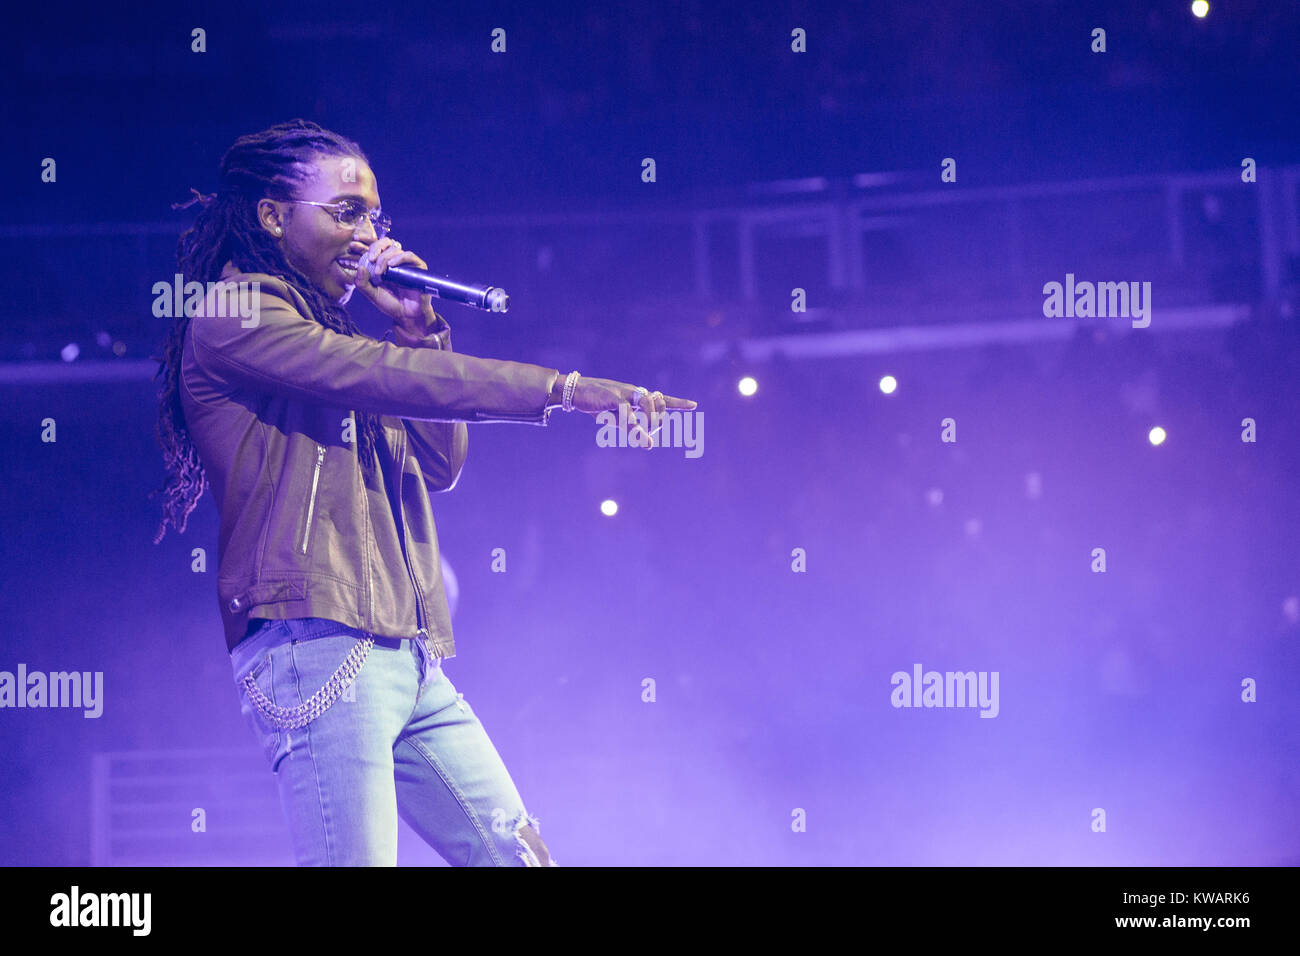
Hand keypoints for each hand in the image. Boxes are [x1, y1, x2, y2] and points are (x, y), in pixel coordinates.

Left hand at [353, 237, 436, 334]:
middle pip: (384, 243)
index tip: (353, 245)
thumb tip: (360, 267)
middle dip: (374, 248)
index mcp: (381, 264)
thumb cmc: (391, 304)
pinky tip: (391, 265)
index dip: (363, 243)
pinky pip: (409, 256)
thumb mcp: (372, 294)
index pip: (372, 248)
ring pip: (394, 249)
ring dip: (384, 258)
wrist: (408, 316)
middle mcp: (394, 261)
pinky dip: (399, 258)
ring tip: (379, 272)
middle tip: (369, 258)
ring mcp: (406, 263)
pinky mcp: (418, 267)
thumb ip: (362, 283)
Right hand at [564, 376, 696, 448]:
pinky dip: (634, 425)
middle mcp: (635, 392)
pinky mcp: (614, 397)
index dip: (678, 402)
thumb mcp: (616, 418)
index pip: (661, 399)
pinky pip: (628, 412)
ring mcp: (626, 393)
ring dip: (649, 422)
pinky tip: (637, 436)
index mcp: (637, 397)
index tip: (694, 405)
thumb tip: (648, 444)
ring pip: (647, 405)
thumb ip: (632, 428)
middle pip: (659, 404)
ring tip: (644, 436)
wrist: (576, 391)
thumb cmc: (597, 404)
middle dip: (658, 421)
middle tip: (645, 435)